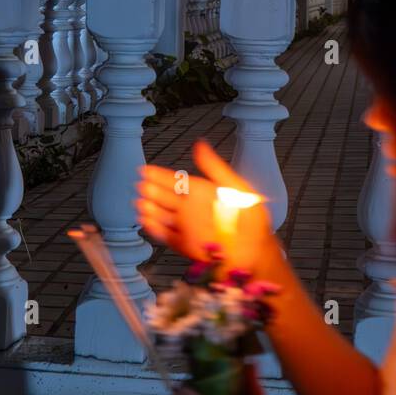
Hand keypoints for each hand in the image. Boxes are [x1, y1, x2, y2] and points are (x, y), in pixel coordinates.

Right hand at [136, 139, 275, 271]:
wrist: (256, 250)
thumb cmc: (250, 218)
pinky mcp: (184, 244)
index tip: (145, 169)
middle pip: (165, 197)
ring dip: (150, 209)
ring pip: (162, 216)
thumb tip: (199, 144)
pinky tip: (146, 220)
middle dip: (151, 191)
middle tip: (141, 185)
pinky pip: (165, 235)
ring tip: (139, 202)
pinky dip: (154, 228)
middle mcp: (190, 208)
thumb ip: (214, 167)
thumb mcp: (235, 186)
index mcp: (201, 192)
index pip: (175, 181)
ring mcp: (186, 226)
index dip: (159, 175)